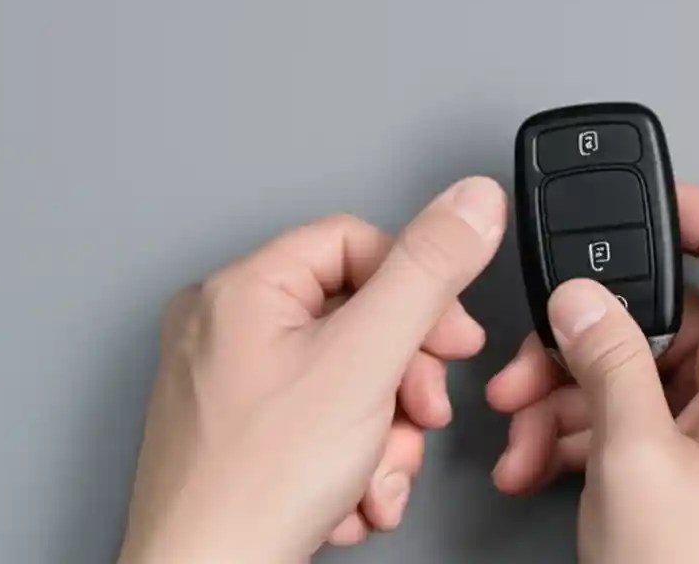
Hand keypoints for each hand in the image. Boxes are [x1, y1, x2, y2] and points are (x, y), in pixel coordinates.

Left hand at [119, 176, 506, 563]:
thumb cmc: (257, 484)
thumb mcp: (367, 359)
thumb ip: (427, 272)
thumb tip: (471, 202)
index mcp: (243, 291)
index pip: (357, 244)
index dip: (419, 289)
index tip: (453, 337)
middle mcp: (227, 331)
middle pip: (360, 318)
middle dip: (405, 379)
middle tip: (422, 413)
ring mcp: (232, 389)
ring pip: (350, 380)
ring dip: (386, 433)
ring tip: (377, 472)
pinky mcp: (244, 440)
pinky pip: (323, 423)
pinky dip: (353, 461)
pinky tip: (351, 495)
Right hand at [486, 184, 698, 563]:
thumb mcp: (636, 459)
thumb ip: (608, 362)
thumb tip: (583, 299)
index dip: (681, 205)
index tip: (620, 204)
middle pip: (667, 315)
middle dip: (584, 337)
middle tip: (529, 365)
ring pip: (642, 373)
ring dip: (572, 396)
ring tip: (521, 436)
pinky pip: (645, 423)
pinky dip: (590, 434)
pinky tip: (542, 463)